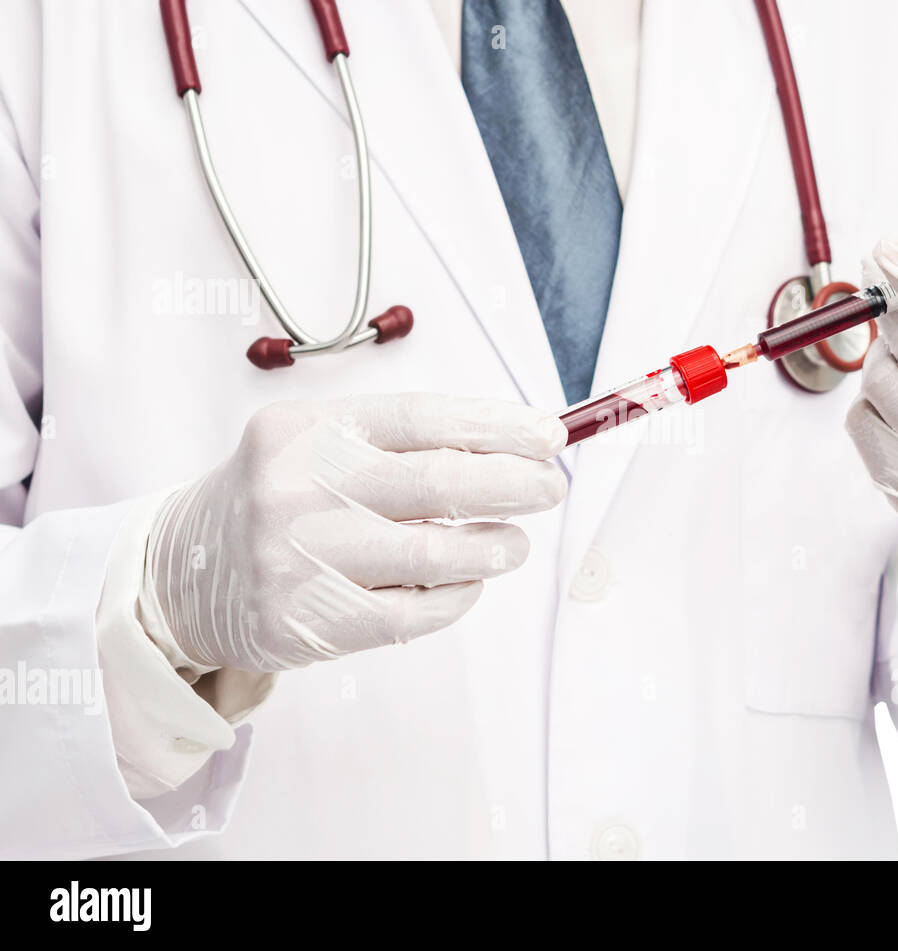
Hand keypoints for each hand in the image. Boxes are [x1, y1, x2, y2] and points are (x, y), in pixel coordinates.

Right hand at [145, 393, 567, 671]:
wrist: (182, 571)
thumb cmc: (278, 498)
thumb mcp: (318, 446)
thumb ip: (400, 443)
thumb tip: (513, 449)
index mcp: (308, 431)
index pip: (422, 418)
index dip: (496, 427)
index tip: (548, 437)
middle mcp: (298, 490)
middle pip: (436, 483)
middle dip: (512, 485)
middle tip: (549, 489)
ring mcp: (298, 559)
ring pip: (432, 556)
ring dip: (493, 548)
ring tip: (514, 543)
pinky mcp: (304, 623)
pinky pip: (411, 615)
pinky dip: (456, 599)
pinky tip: (468, 583)